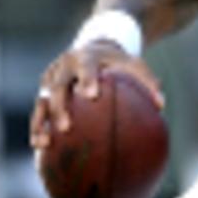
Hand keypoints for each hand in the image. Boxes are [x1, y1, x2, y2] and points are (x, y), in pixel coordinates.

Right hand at [29, 41, 163, 150]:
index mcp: (85, 56)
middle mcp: (63, 66)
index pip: (85, 66)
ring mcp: (50, 79)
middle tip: (66, 127)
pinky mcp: (44, 91)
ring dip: (40, 122)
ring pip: (41, 100)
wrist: (93, 48)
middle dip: (59, 106)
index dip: (86, 79)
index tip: (91, 95)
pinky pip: (39, 111)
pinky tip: (40, 149)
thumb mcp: (134, 65)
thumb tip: (160, 105)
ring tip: (44, 144)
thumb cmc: (117, 63)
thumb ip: (147, 82)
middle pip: (57, 86)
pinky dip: (38, 128)